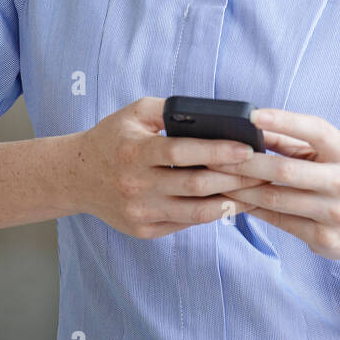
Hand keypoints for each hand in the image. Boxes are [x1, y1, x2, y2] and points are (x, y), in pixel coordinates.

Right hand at [64, 97, 264, 237]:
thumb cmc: (112, 139)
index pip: (182, 152)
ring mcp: (140, 212)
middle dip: (235, 178)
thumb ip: (169, 108)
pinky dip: (211, 214)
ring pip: (196, 212)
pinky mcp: (144, 231)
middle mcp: (136, 185)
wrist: (75, 177)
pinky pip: (186, 223)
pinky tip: (232, 203)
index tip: (247, 148)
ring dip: (232, 202)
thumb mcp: (134, 113)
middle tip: (265, 171)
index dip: (217, 151)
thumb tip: (214, 114)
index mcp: (134, 151)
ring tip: (257, 191)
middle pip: (196, 184)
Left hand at [207, 107, 339, 259]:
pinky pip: (278, 221)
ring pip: (276, 199)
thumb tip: (252, 127)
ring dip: (241, 188)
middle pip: (285, 170)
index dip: (284, 121)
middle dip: (245, 162)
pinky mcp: (323, 238)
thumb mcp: (331, 156)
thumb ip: (293, 143)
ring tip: (216, 178)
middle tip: (214, 154)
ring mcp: (336, 214)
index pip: (316, 130)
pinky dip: (253, 209)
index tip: (252, 115)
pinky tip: (234, 200)